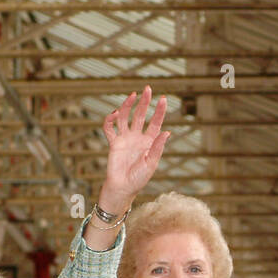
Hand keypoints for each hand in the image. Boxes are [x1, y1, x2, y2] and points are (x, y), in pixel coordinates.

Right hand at [99, 86, 169, 212]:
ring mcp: (125, 139)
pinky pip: (110, 128)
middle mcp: (137, 137)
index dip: (159, 111)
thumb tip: (167, 132)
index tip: (163, 98)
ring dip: (128, 106)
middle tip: (147, 89)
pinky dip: (110, 120)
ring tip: (132, 95)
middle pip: (140, 115)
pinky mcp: (114, 143)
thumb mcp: (151, 163)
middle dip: (144, 102)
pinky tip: (115, 114)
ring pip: (125, 117)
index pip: (155, 122)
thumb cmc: (139, 178)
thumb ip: (157, 147)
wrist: (122, 188)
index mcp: (149, 142)